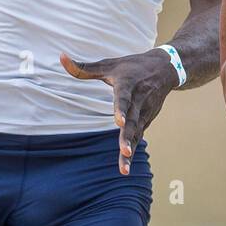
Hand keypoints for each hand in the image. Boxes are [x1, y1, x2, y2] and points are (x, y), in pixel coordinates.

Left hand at [60, 49, 177, 175]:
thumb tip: (60, 57)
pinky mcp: (148, 120)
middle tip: (125, 150)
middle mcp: (139, 100)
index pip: (124, 98)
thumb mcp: (108, 64)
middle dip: (128, 137)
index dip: (122, 109)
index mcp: (128, 84)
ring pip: (137, 133)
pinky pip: (139, 136)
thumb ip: (84, 67)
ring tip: (124, 168)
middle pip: (133, 121)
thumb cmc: (131, 66)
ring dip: (131, 149)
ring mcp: (145, 111)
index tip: (119, 121)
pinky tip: (126, 166)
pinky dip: (133, 150)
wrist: (165, 69)